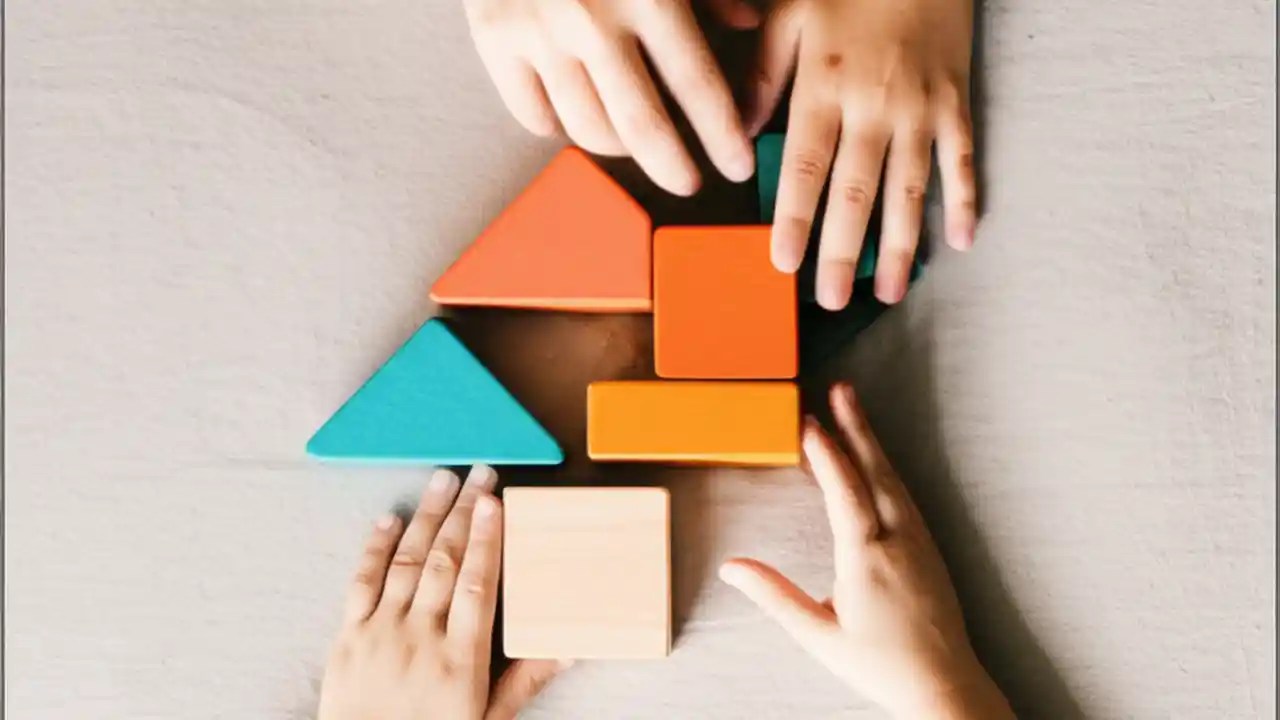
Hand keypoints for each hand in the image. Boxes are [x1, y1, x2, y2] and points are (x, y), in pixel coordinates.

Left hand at [318, 466, 568, 719]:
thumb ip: (525, 680)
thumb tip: (569, 650)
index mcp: (460, 659)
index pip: (477, 586)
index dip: (486, 539)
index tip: (496, 503)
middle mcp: (420, 638)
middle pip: (445, 563)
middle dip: (464, 514)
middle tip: (480, 474)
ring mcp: (381, 633)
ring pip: (406, 563)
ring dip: (427, 517)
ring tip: (443, 480)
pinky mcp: (349, 637)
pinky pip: (361, 582)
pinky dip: (375, 547)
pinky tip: (390, 519)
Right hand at [464, 0, 758, 195]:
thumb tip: (750, 23)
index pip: (697, 84)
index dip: (722, 135)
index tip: (737, 167)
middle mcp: (591, 19)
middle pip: (641, 126)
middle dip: (673, 167)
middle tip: (689, 182)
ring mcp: (538, 32)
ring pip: (586, 128)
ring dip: (619, 147)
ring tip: (635, 143)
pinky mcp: (493, 38)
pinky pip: (534, 115)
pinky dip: (559, 126)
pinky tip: (578, 114)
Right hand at [719, 385, 1011, 718]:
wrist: (945, 687)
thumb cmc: (880, 665)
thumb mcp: (818, 635)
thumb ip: (775, 596)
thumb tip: (732, 567)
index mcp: (867, 559)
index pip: (843, 493)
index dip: (826, 454)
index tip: (808, 422)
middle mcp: (897, 542)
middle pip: (875, 472)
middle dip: (856, 428)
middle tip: (841, 390)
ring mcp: (918, 543)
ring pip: (893, 480)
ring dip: (872, 443)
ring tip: (855, 412)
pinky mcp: (929, 550)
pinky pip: (905, 497)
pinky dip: (887, 470)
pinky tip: (878, 463)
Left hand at [752, 0, 977, 309]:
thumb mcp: (789, 13)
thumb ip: (761, 74)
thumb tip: (738, 133)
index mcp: (825, 86)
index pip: (806, 168)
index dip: (795, 220)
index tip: (785, 263)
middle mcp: (874, 106)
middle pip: (856, 192)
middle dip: (842, 251)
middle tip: (830, 298)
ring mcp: (921, 109)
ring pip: (909, 189)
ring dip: (899, 245)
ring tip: (887, 291)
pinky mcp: (956, 103)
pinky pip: (962, 160)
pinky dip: (964, 201)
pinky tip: (960, 242)